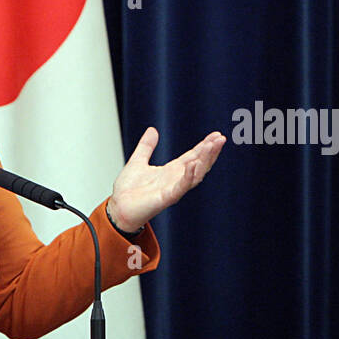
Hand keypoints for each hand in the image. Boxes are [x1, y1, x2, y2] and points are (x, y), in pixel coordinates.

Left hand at [107, 128, 225, 231]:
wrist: (117, 207)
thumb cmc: (127, 191)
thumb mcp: (138, 161)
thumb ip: (146, 146)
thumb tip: (152, 130)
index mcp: (171, 171)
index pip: (193, 156)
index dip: (205, 146)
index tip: (216, 135)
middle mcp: (175, 180)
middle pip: (199, 164)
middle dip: (210, 152)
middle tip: (220, 139)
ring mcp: (172, 189)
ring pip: (195, 175)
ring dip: (204, 160)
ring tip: (212, 147)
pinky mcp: (165, 198)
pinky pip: (180, 187)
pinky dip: (188, 176)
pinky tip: (194, 164)